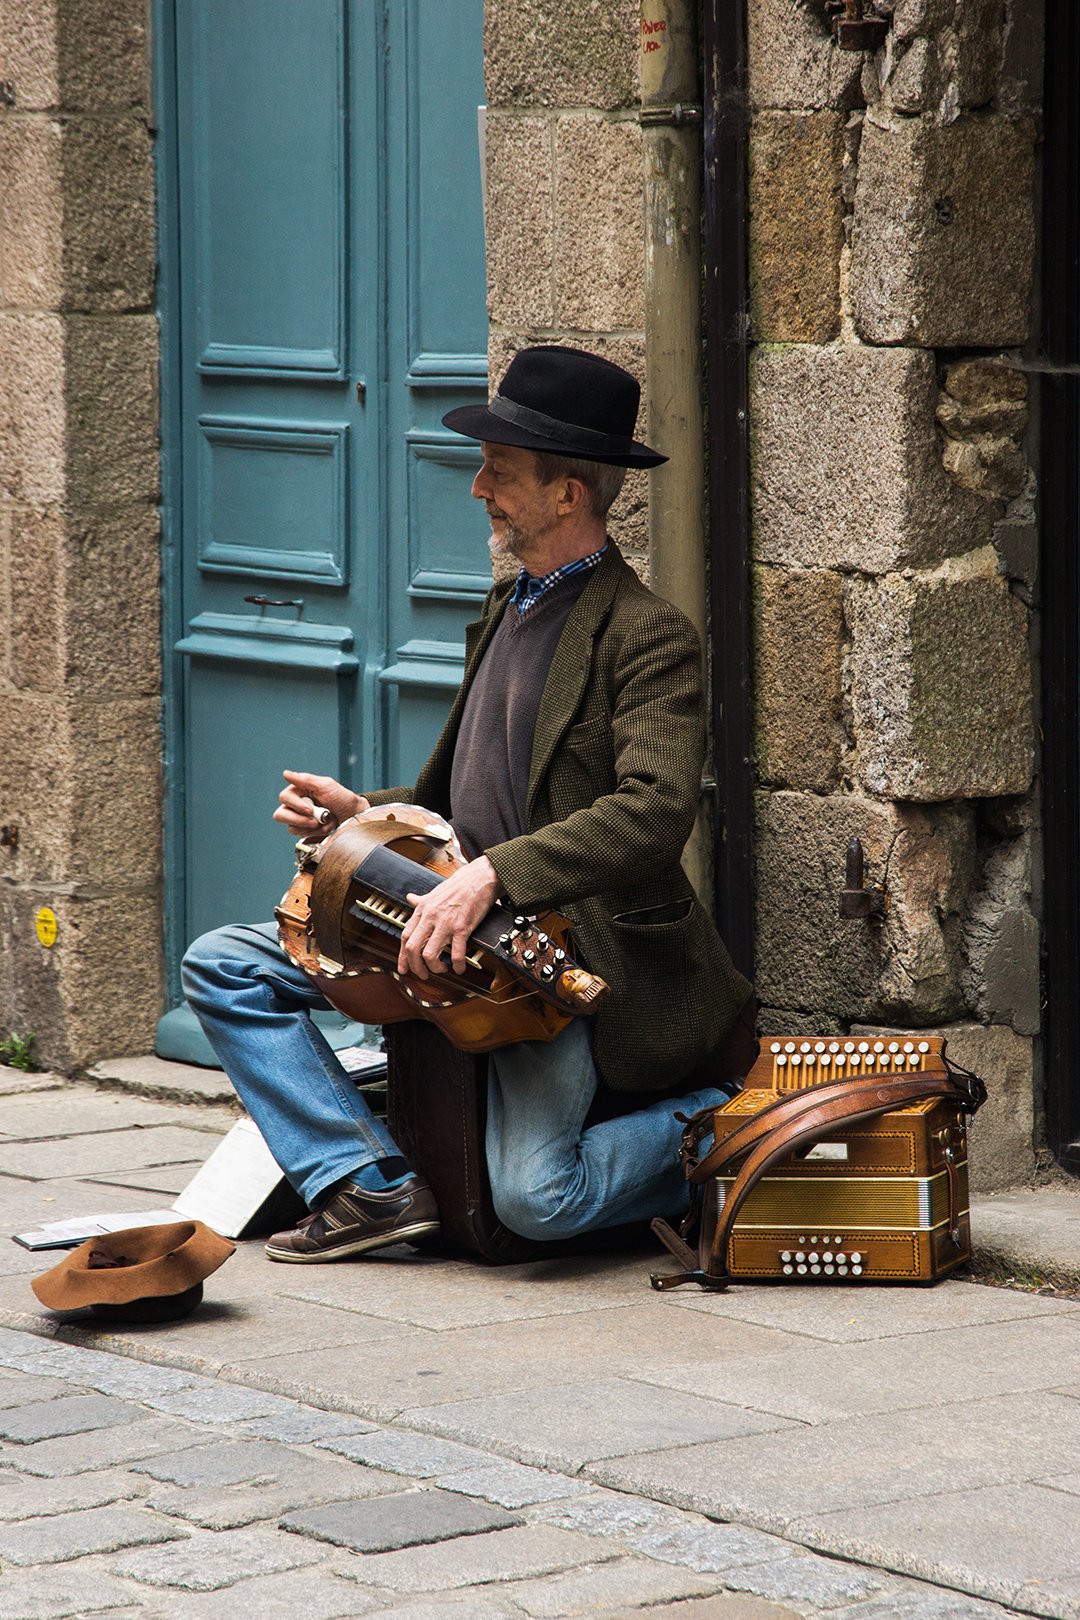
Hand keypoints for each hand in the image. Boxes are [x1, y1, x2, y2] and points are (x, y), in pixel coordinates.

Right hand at [272, 770, 367, 835]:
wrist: (355, 816)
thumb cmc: (342, 798)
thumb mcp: (326, 785)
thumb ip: (305, 779)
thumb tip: (285, 774)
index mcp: (299, 792)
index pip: (284, 798)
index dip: (296, 805)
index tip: (311, 810)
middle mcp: (296, 806)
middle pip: (280, 815)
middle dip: (298, 820)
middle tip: (314, 821)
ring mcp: (300, 820)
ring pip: (291, 828)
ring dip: (311, 827)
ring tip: (326, 822)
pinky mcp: (306, 832)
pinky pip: (301, 836)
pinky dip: (316, 832)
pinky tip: (326, 827)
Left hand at [398, 856, 499, 977]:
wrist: (479, 878)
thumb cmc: (459, 885)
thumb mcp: (434, 892)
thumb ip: (421, 899)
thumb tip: (410, 898)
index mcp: (422, 910)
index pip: (405, 937)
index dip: (403, 956)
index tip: (404, 968)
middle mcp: (430, 917)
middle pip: (412, 949)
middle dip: (416, 967)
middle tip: (424, 974)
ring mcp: (445, 923)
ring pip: (429, 955)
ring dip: (435, 968)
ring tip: (442, 969)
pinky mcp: (462, 928)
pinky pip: (456, 954)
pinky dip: (457, 966)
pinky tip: (459, 968)